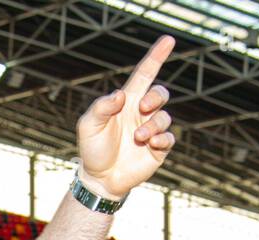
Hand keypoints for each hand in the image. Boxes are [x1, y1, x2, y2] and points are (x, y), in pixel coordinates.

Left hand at [76, 35, 176, 199]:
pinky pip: (169, 138)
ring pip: (165, 117)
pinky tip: (150, 143)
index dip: (156, 57)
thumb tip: (121, 95)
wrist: (99, 179)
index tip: (168, 40)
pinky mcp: (158, 149)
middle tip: (143, 107)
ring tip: (138, 136)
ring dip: (153, 124)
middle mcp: (141, 113)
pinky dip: (161, 138)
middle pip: (160, 93)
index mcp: (127, 102)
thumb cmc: (92, 149)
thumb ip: (101, 107)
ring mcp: (151, 130)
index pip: (145, 75)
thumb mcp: (88, 126)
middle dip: (156, 96)